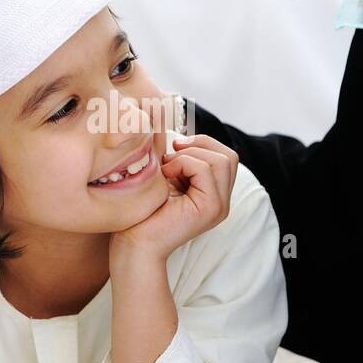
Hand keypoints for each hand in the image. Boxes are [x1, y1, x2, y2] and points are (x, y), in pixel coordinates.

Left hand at [110, 134, 238, 264]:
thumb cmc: (142, 211)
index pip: (226, 155)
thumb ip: (175, 153)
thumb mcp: (164, 174)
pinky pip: (206, 168)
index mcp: (214, 194)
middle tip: (170, 158)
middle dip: (199, 147)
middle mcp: (222, 201)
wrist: (133, 243)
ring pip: (221, 159)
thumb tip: (170, 119)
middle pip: (229, 155)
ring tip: (167, 171)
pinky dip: (183, 164)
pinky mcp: (211, 208)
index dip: (201, 144)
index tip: (173, 153)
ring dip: (189, 156)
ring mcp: (220, 206)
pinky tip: (166, 178)